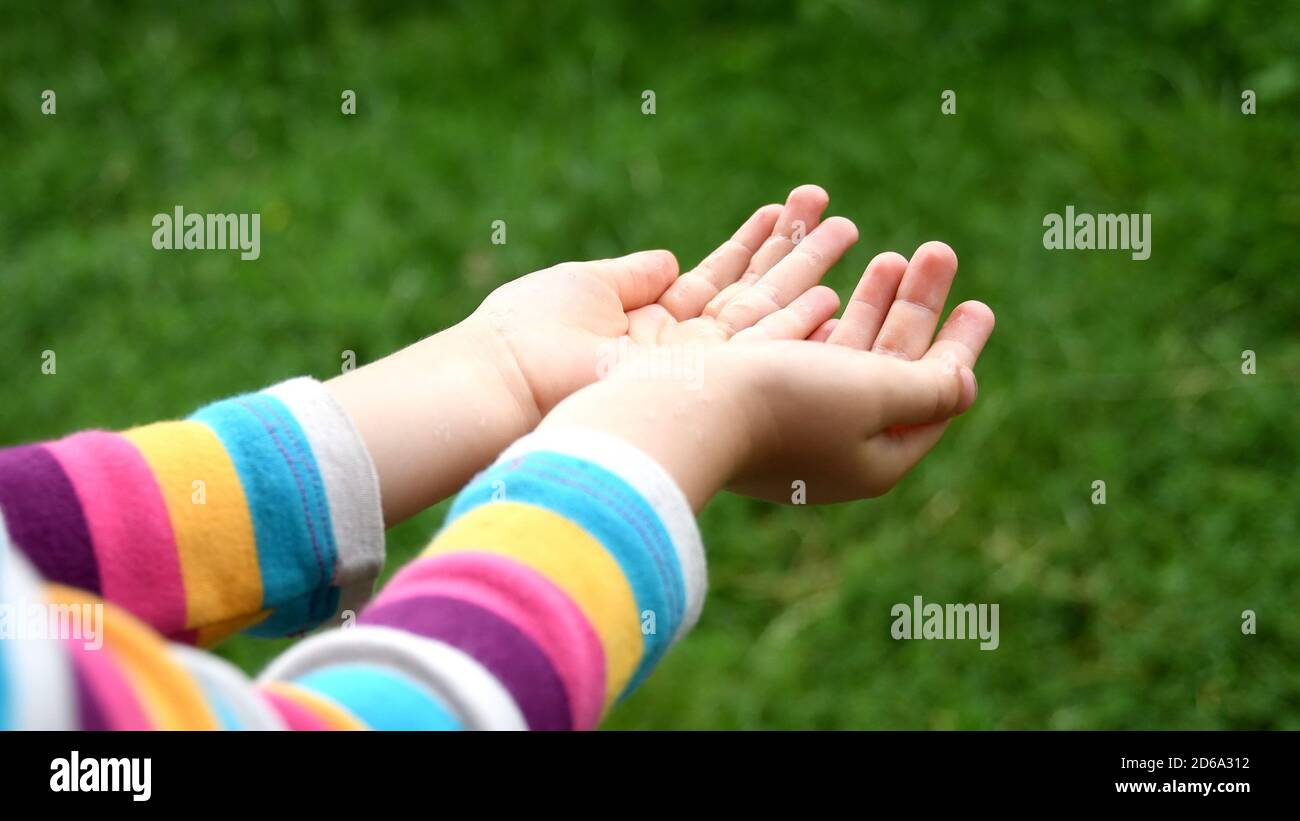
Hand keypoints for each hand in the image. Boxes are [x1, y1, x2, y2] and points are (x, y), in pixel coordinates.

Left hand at [468, 184, 855, 416]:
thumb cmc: (530, 329)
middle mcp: (684, 352)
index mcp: (653, 323)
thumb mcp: (591, 284)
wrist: (507, 382)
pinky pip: (762, 353)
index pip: (718, 278)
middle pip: (755, 296)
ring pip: (769, 318)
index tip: (787, 211)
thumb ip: (639, 275)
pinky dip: (800, 327)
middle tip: (844, 219)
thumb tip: (671, 260)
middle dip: (798, 256)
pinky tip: (835, 296)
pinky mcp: (702, 389)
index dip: (754, 245)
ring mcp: (698, 372)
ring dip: (810, 279)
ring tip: (851, 234)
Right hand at [540, 242, 994, 507]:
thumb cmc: (786, 402)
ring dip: (872, 303)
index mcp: (874, 460)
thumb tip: (965, 384)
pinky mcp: (752, 404)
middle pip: (891, 370)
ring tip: (890, 255)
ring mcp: (792, 427)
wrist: (682, 409)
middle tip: (935, 251)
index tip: (978, 303)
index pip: (934, 400)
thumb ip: (930, 387)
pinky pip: (805, 357)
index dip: (960, 348)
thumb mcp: (877, 393)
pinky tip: (834, 290)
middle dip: (913, 308)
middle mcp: (835, 449)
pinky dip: (826, 319)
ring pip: (846, 356)